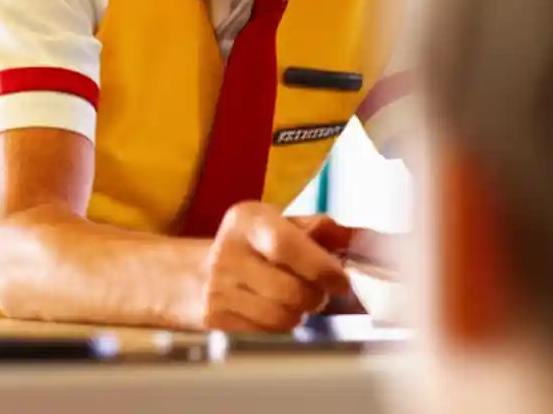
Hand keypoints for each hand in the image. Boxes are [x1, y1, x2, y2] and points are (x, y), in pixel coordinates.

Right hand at [194, 202, 351, 331]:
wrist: (192, 274)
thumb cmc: (249, 247)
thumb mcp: (278, 225)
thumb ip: (321, 231)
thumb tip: (360, 240)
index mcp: (247, 220)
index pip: (286, 246)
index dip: (321, 268)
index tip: (340, 281)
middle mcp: (228, 252)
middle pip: (290, 290)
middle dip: (315, 296)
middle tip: (317, 291)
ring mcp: (217, 288)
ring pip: (281, 317)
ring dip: (298, 313)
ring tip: (292, 299)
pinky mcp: (215, 319)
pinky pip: (266, 333)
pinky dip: (279, 326)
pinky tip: (271, 310)